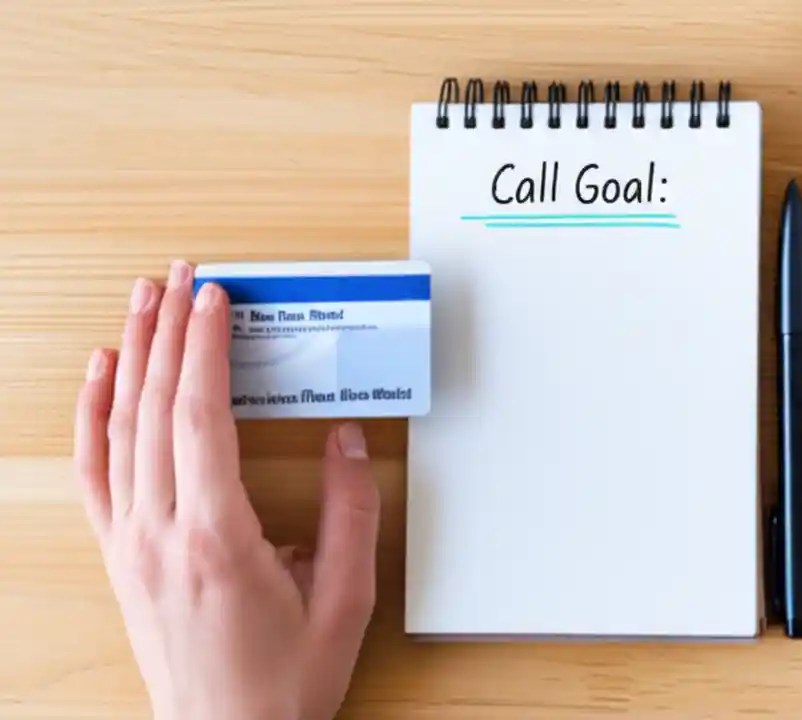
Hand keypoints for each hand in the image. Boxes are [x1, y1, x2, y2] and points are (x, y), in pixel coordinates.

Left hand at [73, 262, 380, 719]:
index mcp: (218, 539)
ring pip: (120, 431)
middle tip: (182, 276)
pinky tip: (101, 376)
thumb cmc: (284, 682)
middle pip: (155, 410)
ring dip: (134, 358)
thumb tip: (346, 439)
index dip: (206, 350)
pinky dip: (91, 417)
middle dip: (169, 332)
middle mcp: (161, 534)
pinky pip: (94, 473)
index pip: (202, 418)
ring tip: (145, 301)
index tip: (215, 298)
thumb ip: (350, 514)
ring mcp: (132, 545)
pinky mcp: (121, 556)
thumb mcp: (345, 602)